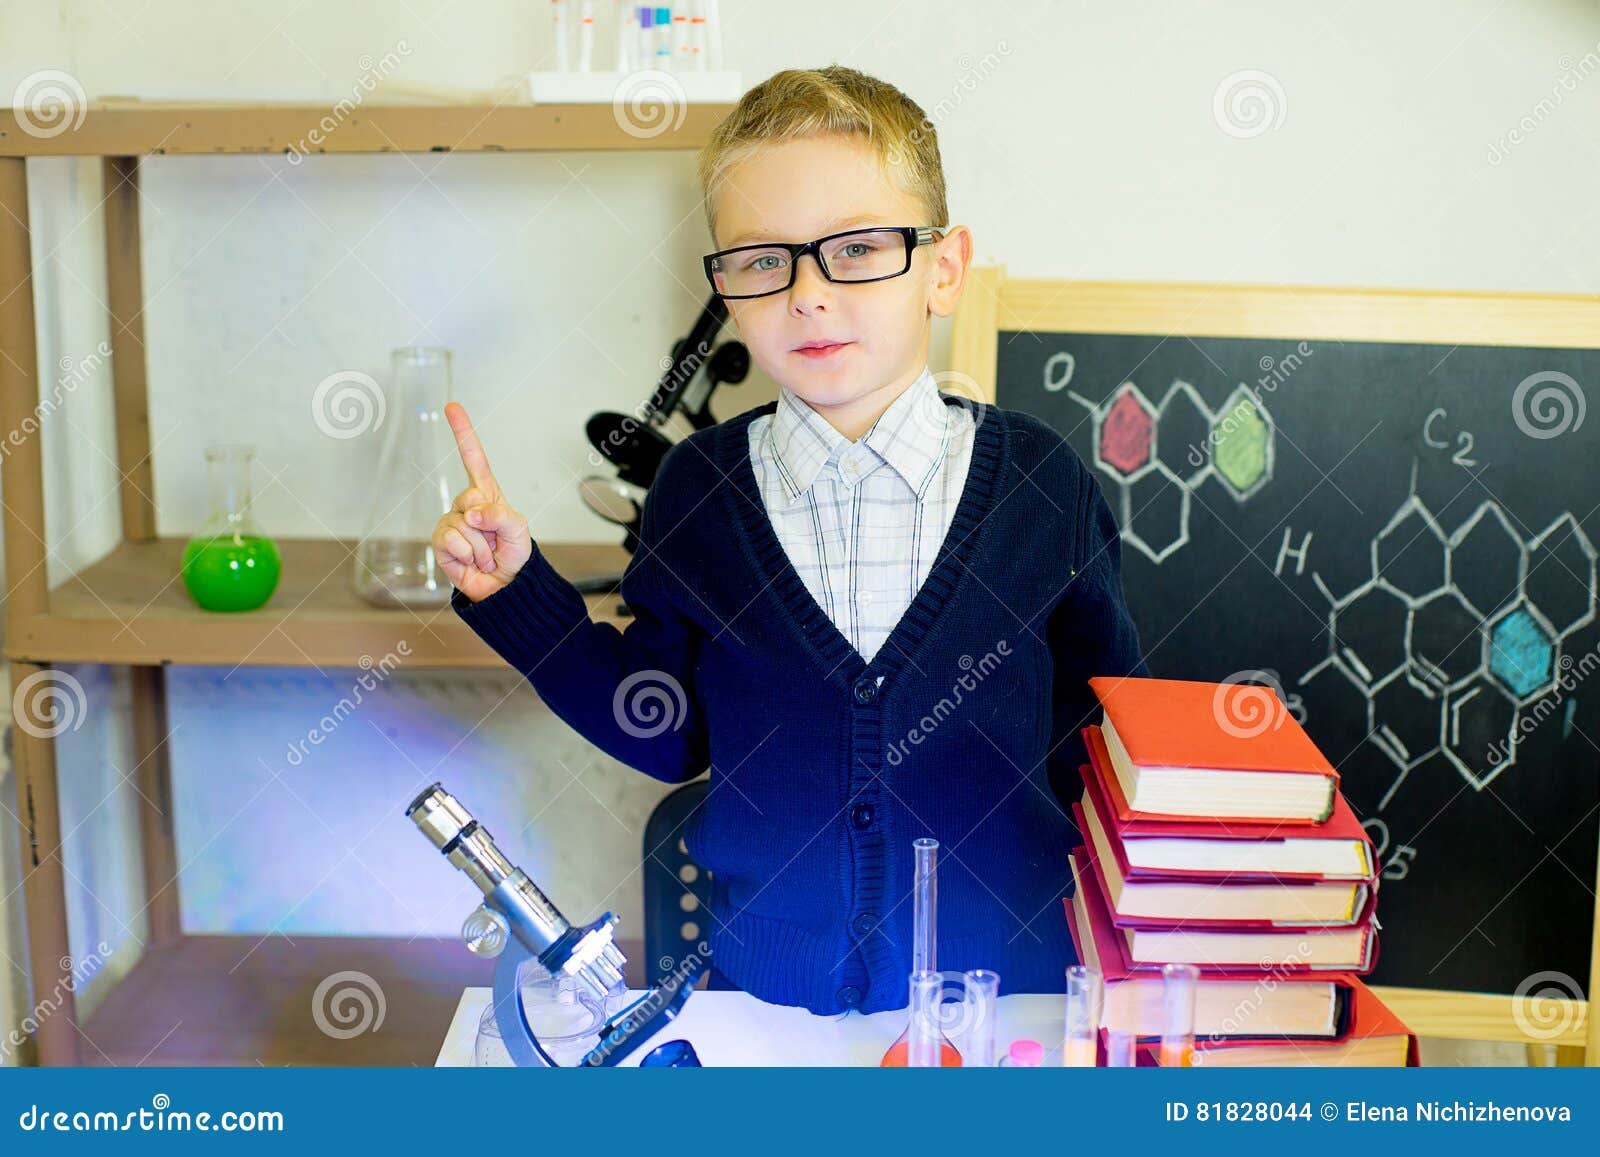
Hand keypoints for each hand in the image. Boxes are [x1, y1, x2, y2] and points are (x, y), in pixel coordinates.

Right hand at [434, 402, 532, 602]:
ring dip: (480, 545)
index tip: (452, 406)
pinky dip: (467, 554)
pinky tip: (472, 561)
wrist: (504, 586)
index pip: (473, 459)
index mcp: (486, 494)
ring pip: (463, 524)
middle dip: (488, 524)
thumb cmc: (514, 554)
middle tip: (495, 542)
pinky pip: (452, 540)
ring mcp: (451, 522)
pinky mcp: (441, 542)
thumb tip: (470, 513)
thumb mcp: (518, 529)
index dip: (463, 432)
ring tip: (485, 554)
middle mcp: (466, 504)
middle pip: (471, 498)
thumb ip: (498, 515)